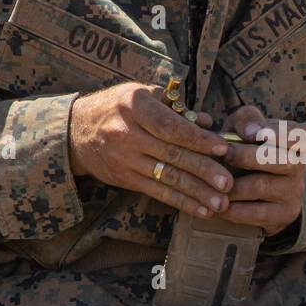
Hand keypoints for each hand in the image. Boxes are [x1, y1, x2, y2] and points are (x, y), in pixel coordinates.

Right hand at [68, 83, 234, 218]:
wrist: (77, 131)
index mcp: (135, 106)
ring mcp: (125, 159)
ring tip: (220, 204)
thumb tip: (208, 123)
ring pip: (167, 178)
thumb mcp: (144, 95)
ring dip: (196, 193)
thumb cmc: (119, 107)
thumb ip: (177, 109)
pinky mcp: (126, 179)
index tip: (222, 149)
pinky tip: (202, 210)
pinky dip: (182, 202)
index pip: (171, 126)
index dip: (198, 139)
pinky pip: (158, 192)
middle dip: (203, 171)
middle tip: (228, 184)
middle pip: (171, 155)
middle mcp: (127, 133)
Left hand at [218, 106, 305, 236]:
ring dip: (232, 185)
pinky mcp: (286, 214)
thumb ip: (248, 120)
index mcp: (298, 138)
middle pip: (279, 159)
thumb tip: (252, 132)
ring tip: (211, 182)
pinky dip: (233, 209)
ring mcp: (295, 191)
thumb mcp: (246, 126)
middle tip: (223, 155)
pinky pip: (257, 213)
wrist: (251, 185)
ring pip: (262, 186)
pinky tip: (218, 205)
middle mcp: (301, 164)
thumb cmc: (246, 146)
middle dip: (246, 156)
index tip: (258, 134)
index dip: (282, 134)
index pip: (303, 135)